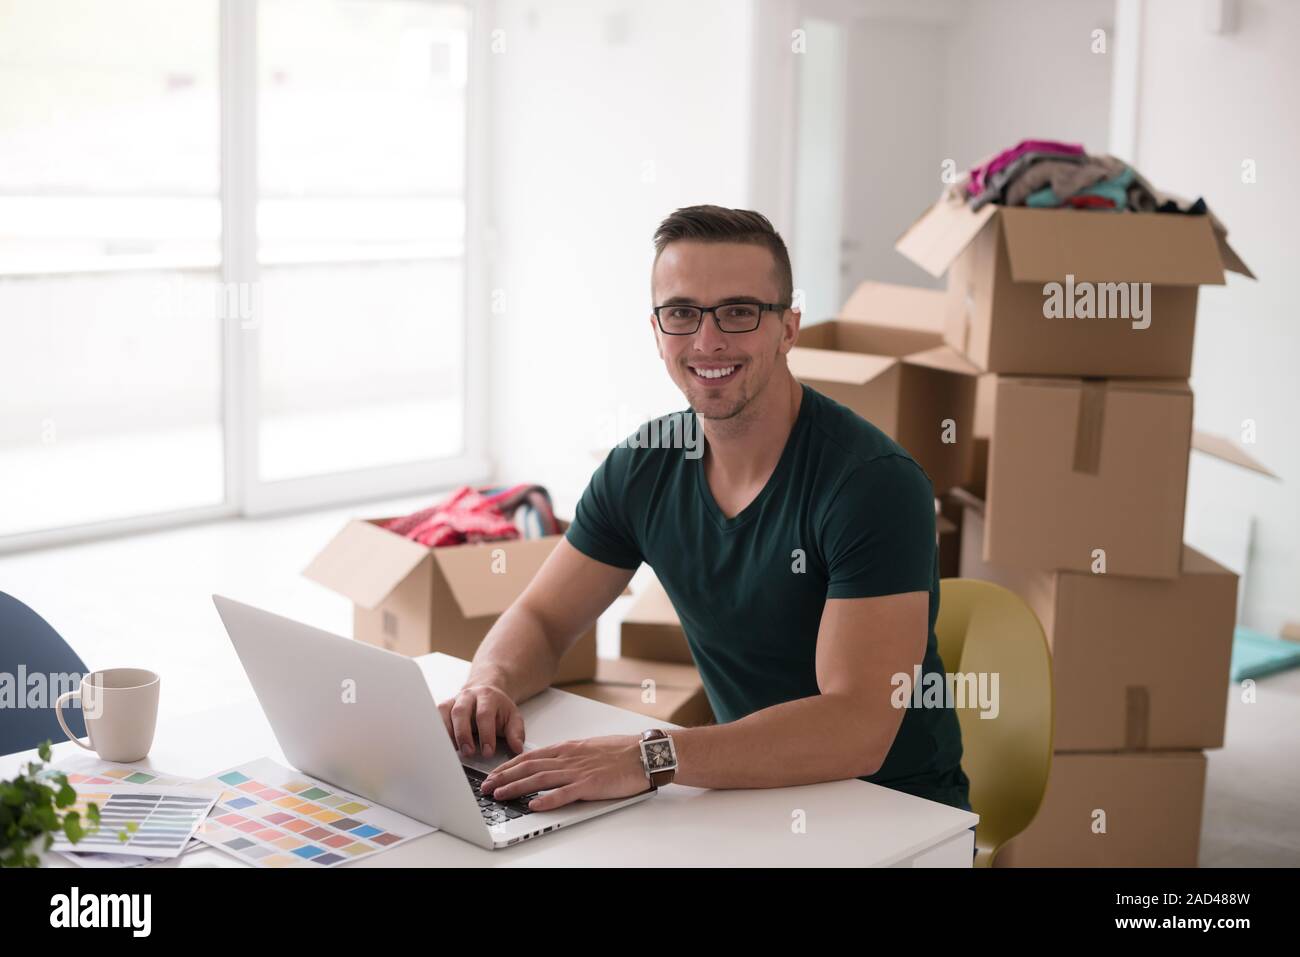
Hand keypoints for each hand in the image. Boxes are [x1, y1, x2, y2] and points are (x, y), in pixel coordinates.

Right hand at [438, 682, 524, 758]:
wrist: (486, 692)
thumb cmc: (498, 708)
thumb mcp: (513, 717)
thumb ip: (516, 732)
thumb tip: (517, 748)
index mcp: (487, 697)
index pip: (484, 714)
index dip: (486, 734)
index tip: (488, 752)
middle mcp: (468, 696)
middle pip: (461, 712)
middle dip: (463, 734)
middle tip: (468, 752)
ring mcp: (454, 701)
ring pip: (444, 714)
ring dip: (447, 734)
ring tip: (453, 751)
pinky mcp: (444, 708)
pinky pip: (435, 718)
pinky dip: (437, 731)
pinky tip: (441, 745)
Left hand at [479, 735, 652, 810]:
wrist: (644, 753)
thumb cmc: (621, 751)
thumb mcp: (589, 748)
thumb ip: (569, 756)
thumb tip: (551, 764)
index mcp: (568, 748)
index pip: (530, 756)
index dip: (508, 765)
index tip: (493, 774)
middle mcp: (569, 757)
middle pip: (529, 766)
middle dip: (504, 777)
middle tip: (486, 787)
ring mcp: (579, 771)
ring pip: (540, 779)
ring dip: (516, 787)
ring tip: (499, 795)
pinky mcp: (591, 785)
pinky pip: (564, 793)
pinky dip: (547, 799)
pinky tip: (534, 805)